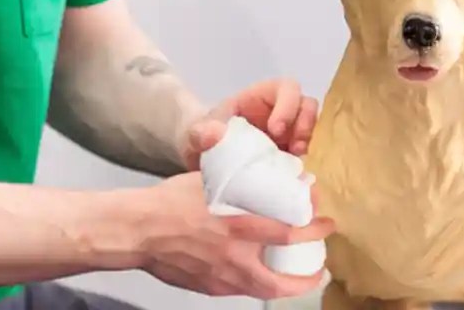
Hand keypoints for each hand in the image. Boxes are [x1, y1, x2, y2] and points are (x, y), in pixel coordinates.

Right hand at [133, 172, 333, 298]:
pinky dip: (256, 283)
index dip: (314, 230)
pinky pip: (240, 289)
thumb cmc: (170, 202)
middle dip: (307, 278)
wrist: (136, 231)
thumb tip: (262, 172)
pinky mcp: (208, 288)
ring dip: (284, 285)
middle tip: (320, 267)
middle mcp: (232, 258)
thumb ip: (238, 182)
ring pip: (262, 291)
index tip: (327, 223)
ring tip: (296, 275)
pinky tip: (261, 273)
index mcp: (237, 227)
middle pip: (281, 282)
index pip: (288, 234)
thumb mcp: (210, 181)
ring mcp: (220, 278)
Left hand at [182, 78, 318, 169]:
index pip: (286, 88)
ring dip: (309, 142)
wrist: (202, 163)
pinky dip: (305, 161)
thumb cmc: (202, 137)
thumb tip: (214, 135)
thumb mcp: (196, 132)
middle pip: (307, 105)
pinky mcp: (290, 154)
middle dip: (305, 124)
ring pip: (312, 128)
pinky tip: (294, 175)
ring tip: (297, 160)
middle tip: (295, 148)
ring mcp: (288, 133)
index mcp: (260, 97)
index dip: (288, 105)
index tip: (277, 129)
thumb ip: (200, 132)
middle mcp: (279, 111)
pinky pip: (307, 153)